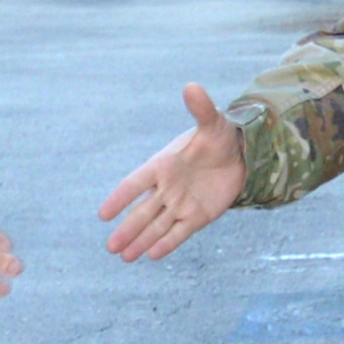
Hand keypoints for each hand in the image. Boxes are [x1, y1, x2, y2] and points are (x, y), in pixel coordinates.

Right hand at [99, 84, 245, 260]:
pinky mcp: (197, 217)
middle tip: (110, 247)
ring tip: (123, 257)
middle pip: (142, 212)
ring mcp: (180, 204)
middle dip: (127, 229)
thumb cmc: (219, 137)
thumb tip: (192, 86)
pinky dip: (166, 244)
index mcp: (163, 165)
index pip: (135, 183)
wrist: (241, 155)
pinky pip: (179, 233)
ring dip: (140, 241)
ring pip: (156, 226)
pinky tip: (151, 256)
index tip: (103, 214)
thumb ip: (200, 109)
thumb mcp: (212, 123)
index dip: (120, 198)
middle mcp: (167, 188)